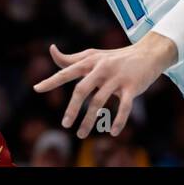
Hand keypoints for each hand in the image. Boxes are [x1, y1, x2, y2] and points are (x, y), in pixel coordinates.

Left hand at [33, 34, 175, 138]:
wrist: (147, 53)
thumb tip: (52, 50)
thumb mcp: (93, 55)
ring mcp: (117, 77)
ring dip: (89, 120)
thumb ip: (71, 58)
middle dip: (72, 108)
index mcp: (89, 61)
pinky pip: (124, 107)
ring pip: (100, 101)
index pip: (66, 71)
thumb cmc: (115, 58)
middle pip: (82, 89)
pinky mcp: (132, 86)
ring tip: (81, 134)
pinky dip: (119, 121)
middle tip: (65, 124)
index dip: (51, 80)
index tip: (36, 89)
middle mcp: (101, 68)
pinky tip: (113, 132)